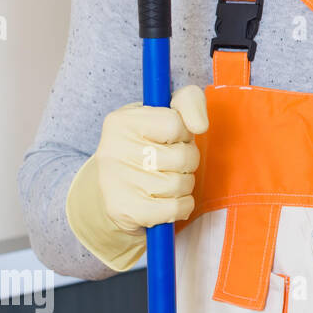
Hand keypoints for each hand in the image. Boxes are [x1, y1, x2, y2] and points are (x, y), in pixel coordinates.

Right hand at [65, 86, 208, 270]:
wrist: (115, 192)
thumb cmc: (150, 147)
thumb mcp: (164, 113)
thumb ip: (188, 102)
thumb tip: (199, 125)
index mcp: (121, 121)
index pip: (176, 123)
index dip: (184, 133)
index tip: (171, 137)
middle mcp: (112, 149)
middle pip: (182, 156)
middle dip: (187, 161)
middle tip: (170, 163)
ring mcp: (115, 182)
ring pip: (180, 183)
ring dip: (184, 185)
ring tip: (166, 180)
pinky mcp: (124, 211)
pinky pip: (176, 208)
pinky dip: (182, 206)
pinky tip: (166, 201)